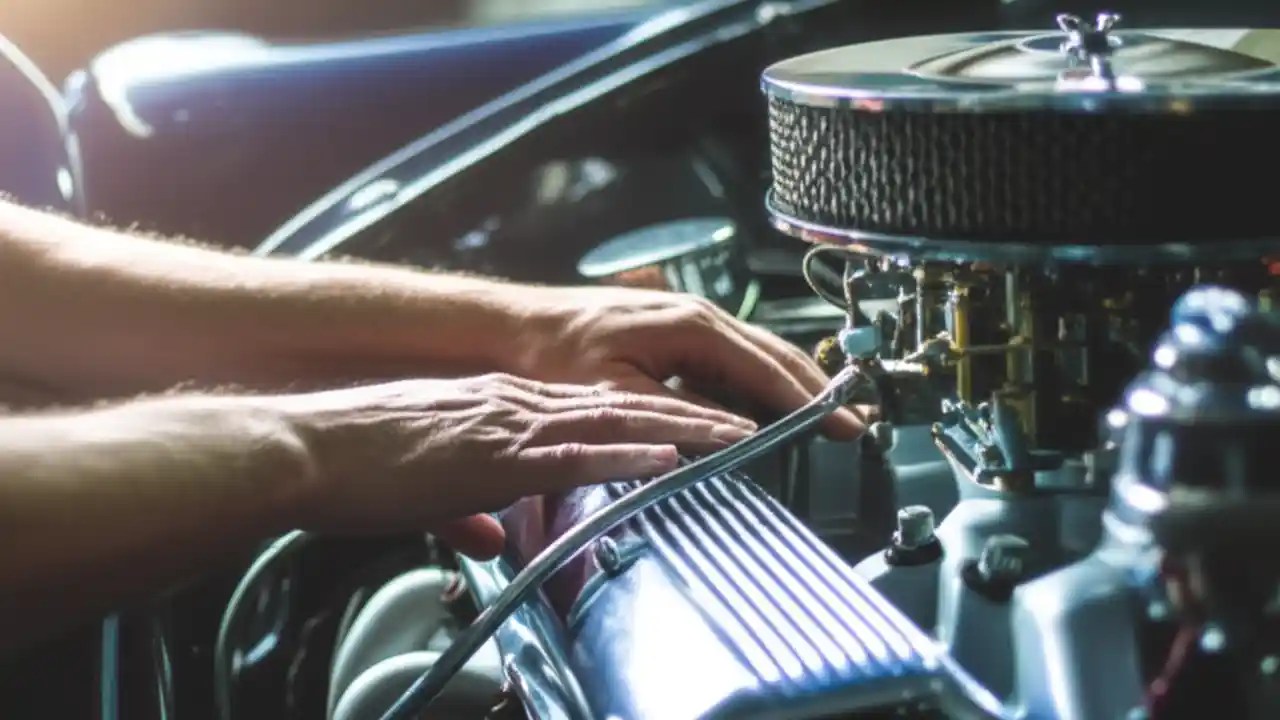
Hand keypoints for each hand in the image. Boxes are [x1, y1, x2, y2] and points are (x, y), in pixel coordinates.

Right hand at [272, 373, 755, 557]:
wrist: (304, 449)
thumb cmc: (356, 468)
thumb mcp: (425, 488)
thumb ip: (466, 509)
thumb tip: (488, 535)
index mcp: (503, 409)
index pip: (597, 407)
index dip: (655, 412)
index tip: (701, 421)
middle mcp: (516, 406)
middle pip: (623, 405)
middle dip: (692, 412)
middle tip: (748, 417)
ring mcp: (508, 425)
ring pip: (615, 421)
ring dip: (683, 426)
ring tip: (738, 433)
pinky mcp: (493, 455)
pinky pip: (576, 454)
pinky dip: (628, 453)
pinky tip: (669, 455)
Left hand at [512, 287, 864, 438]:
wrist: (518, 325)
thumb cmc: (557, 356)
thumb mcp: (613, 393)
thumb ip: (676, 415)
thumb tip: (737, 433)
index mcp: (692, 327)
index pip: (766, 368)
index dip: (808, 402)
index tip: (844, 426)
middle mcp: (700, 315)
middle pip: (775, 355)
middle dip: (818, 392)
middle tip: (857, 425)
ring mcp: (692, 318)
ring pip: (759, 353)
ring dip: (797, 385)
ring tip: (832, 416)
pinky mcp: (679, 329)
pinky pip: (735, 356)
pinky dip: (764, 379)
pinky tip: (776, 404)